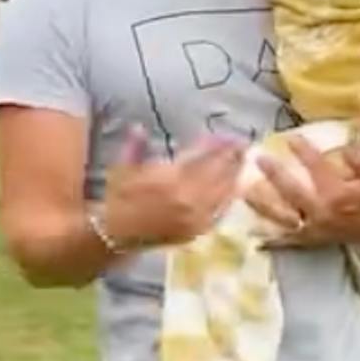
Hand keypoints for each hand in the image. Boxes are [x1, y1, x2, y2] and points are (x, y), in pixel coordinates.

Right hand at [102, 127, 245, 247]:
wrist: (116, 234)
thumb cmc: (119, 198)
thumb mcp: (124, 167)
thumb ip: (135, 145)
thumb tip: (138, 126)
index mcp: (171, 179)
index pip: (203, 158)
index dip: (219, 146)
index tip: (230, 135)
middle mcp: (188, 198)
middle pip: (218, 173)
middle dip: (232, 157)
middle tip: (243, 145)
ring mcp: (195, 217)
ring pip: (223, 192)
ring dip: (234, 176)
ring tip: (243, 162)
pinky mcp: (197, 231)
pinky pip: (219, 213)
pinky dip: (228, 198)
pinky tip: (234, 189)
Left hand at [247, 135, 359, 247]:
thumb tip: (347, 145)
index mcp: (338, 194)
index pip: (316, 168)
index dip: (303, 151)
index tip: (291, 138)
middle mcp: (321, 212)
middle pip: (291, 192)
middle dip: (274, 174)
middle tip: (258, 158)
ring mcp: (315, 229)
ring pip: (283, 217)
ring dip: (263, 205)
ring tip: (245, 192)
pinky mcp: (314, 241)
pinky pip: (290, 241)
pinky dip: (273, 240)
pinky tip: (256, 237)